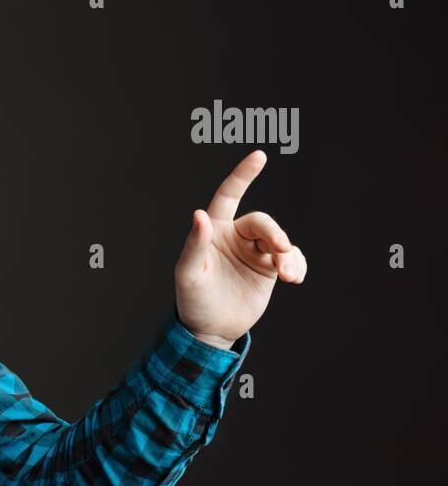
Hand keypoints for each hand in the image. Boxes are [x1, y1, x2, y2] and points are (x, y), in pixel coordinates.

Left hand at [173, 149, 306, 349]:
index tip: (259, 156)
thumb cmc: (193, 300)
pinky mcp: (270, 269)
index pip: (228, 196)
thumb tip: (199, 214)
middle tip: (281, 252)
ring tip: (288, 275)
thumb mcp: (188, 274)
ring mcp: (255, 252)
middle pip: (262, 222)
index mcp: (214, 230)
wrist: (211, 330)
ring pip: (280, 240)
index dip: (243, 176)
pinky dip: (297, 264)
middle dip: (275, 234)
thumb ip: (194, 245)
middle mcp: (235, 236)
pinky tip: (295, 278)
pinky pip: (291, 257)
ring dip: (287, 254)